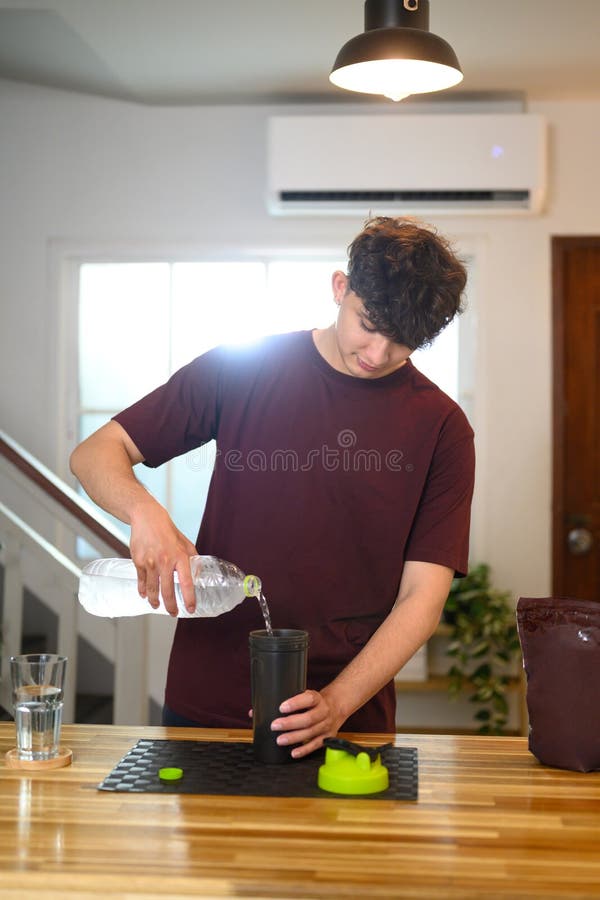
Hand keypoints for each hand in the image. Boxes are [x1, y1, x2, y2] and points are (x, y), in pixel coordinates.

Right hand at [129, 500, 197, 615]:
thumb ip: (192, 558)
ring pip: (152, 589)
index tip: (191, 608)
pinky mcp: (138, 562)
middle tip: (173, 613)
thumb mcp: (185, 542)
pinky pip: (141, 581)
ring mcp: (150, 562)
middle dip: (170, 606)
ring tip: (157, 606)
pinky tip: (145, 595)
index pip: (186, 582)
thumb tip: (198, 573)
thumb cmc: (166, 529)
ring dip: (155, 601)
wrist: (146, 518)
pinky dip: (143, 590)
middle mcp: (165, 561)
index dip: (189, 598)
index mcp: (180, 556)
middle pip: (167, 591)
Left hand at [269, 688, 345, 758]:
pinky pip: (316, 745)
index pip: (309, 699)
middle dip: (290, 723)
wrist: (337, 706)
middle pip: (308, 718)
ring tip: (280, 740)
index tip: (282, 707)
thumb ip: (293, 701)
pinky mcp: (328, 737)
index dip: (295, 703)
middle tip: (275, 726)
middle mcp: (324, 711)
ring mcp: (327, 725)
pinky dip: (304, 750)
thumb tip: (266, 710)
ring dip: (294, 737)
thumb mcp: (307, 695)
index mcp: (318, 698)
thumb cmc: (316, 702)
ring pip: (311, 732)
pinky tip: (294, 752)